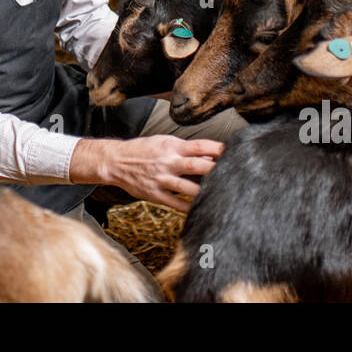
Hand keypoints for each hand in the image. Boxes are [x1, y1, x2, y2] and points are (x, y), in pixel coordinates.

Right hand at [71, 135, 223, 212]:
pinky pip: (177, 204)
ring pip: (189, 188)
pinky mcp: (156, 194)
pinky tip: (202, 209)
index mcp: (172, 146)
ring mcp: (162, 179)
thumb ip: (186, 150)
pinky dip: (190, 208)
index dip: (218, 149)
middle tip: (234, 174)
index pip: (200, 146)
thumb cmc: (144, 150)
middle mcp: (169, 162)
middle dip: (216, 170)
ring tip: (221, 194)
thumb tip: (209, 156)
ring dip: (205, 191)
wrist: (116, 161)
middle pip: (198, 166)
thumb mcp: (164, 142)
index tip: (234, 153)